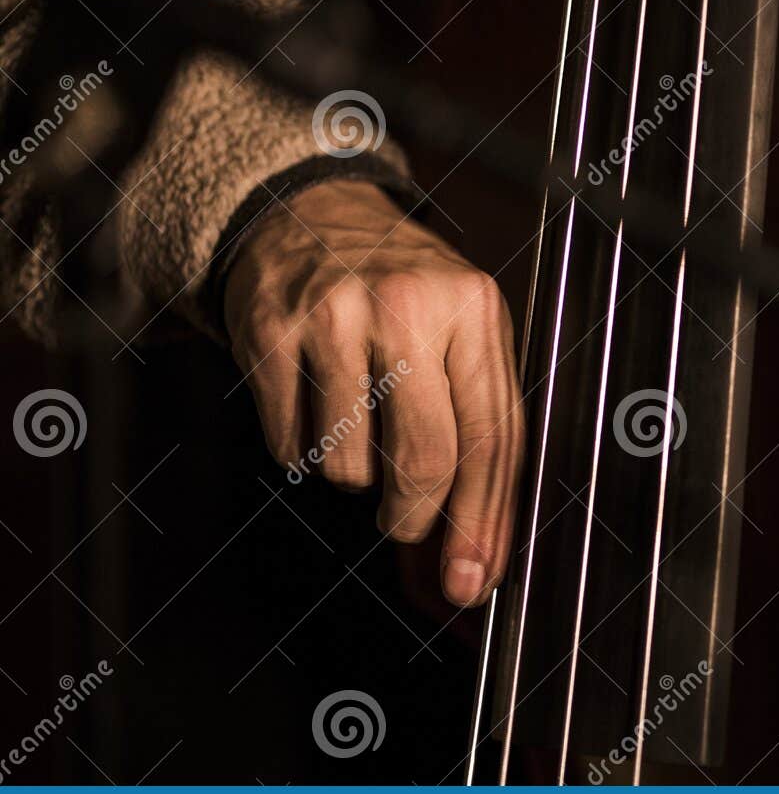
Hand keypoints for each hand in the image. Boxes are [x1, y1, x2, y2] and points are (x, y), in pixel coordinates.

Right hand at [223, 178, 523, 606]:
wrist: (313, 215)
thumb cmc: (405, 292)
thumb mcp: (465, 333)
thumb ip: (480, 429)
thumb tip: (478, 555)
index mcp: (475, 310)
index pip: (492, 437)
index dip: (485, 522)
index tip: (476, 579)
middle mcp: (409, 307)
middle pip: (425, 462)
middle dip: (415, 518)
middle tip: (403, 524)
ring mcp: (334, 317)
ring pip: (349, 467)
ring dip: (354, 475)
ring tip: (357, 421)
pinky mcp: (271, 334)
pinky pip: (290, 448)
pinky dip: (303, 450)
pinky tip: (314, 402)